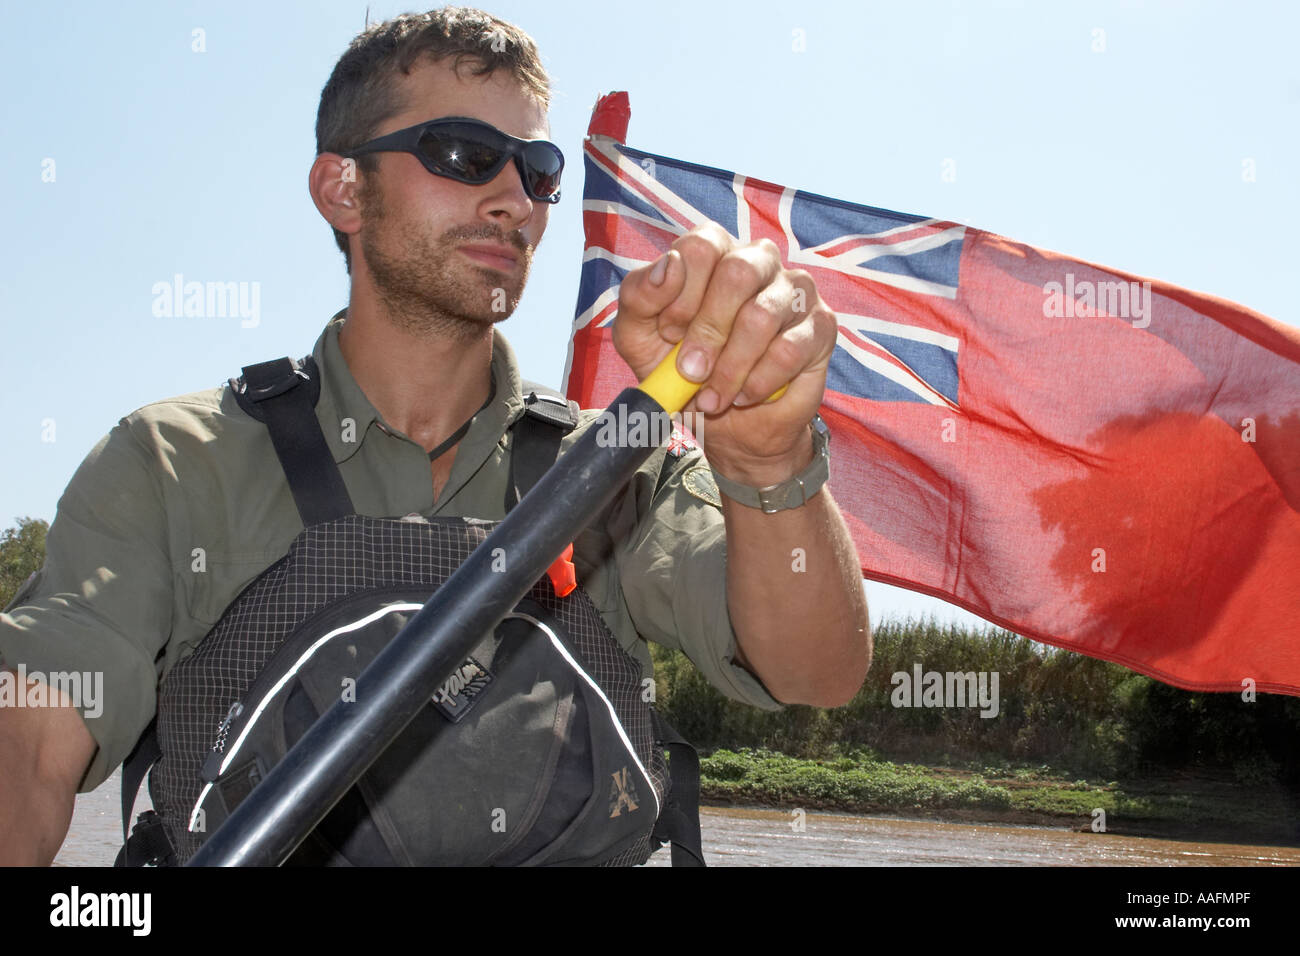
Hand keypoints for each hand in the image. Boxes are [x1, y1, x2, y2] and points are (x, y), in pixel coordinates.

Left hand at [612, 223, 837, 483]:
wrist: (725, 426)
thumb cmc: (680, 373)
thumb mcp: (639, 338)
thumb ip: (639, 296)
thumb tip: (668, 265)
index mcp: (715, 254)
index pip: (702, 247)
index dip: (682, 294)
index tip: (670, 334)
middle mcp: (759, 261)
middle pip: (737, 272)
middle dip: (708, 332)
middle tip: (691, 372)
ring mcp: (795, 291)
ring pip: (763, 316)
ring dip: (730, 368)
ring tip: (714, 396)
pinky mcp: (821, 326)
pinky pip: (788, 350)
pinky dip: (757, 382)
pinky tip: (744, 395)